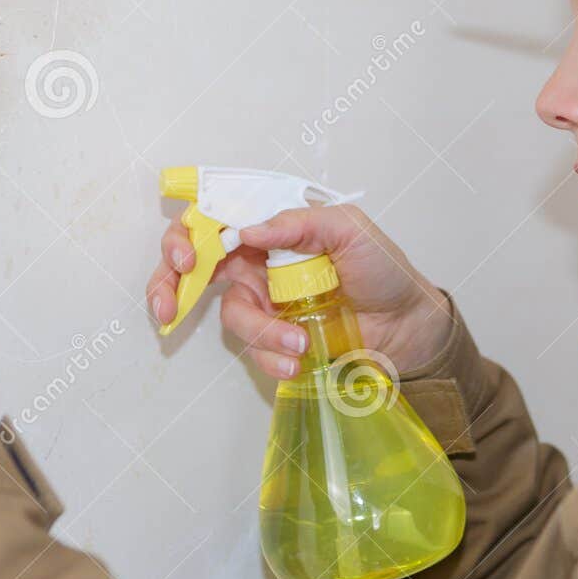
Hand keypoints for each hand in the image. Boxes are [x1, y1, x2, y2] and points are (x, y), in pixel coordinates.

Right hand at [147, 203, 451, 379]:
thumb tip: (247, 229)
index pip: (214, 221)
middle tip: (170, 308)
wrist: (408, 324)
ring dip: (259, 332)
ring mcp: (265, 302)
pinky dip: (272, 355)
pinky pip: (255, 348)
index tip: (186, 259)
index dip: (186, 236)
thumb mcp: (350, 229)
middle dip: (169, 286)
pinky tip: (300, 357)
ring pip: (231, 314)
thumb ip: (300, 222)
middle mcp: (259, 262)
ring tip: (301, 341)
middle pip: (194, 267)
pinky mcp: (276, 336)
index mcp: (272, 228)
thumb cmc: (383, 268)